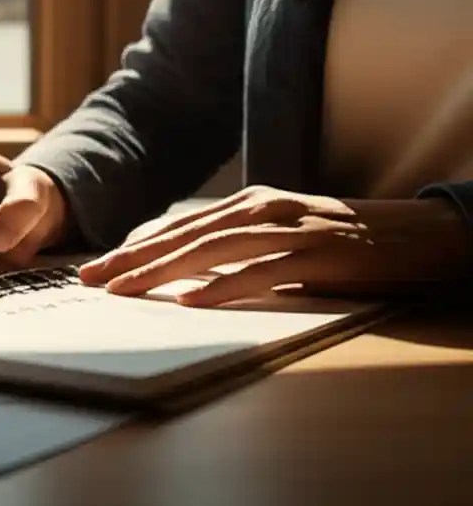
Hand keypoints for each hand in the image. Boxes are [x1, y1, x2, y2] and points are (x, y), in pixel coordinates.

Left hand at [79, 185, 471, 306]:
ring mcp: (289, 228)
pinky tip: (193, 301)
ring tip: (125, 289)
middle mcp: (262, 209)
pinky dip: (225, 286)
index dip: (135, 247)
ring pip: (213, 249)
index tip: (97, 268)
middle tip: (91, 279)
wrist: (416, 233)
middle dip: (132, 258)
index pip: (178, 227)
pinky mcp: (317, 254)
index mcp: (249, 205)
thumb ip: (237, 251)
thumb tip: (189, 278)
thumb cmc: (342, 243)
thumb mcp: (280, 240)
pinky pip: (263, 271)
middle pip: (184, 235)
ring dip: (163, 271)